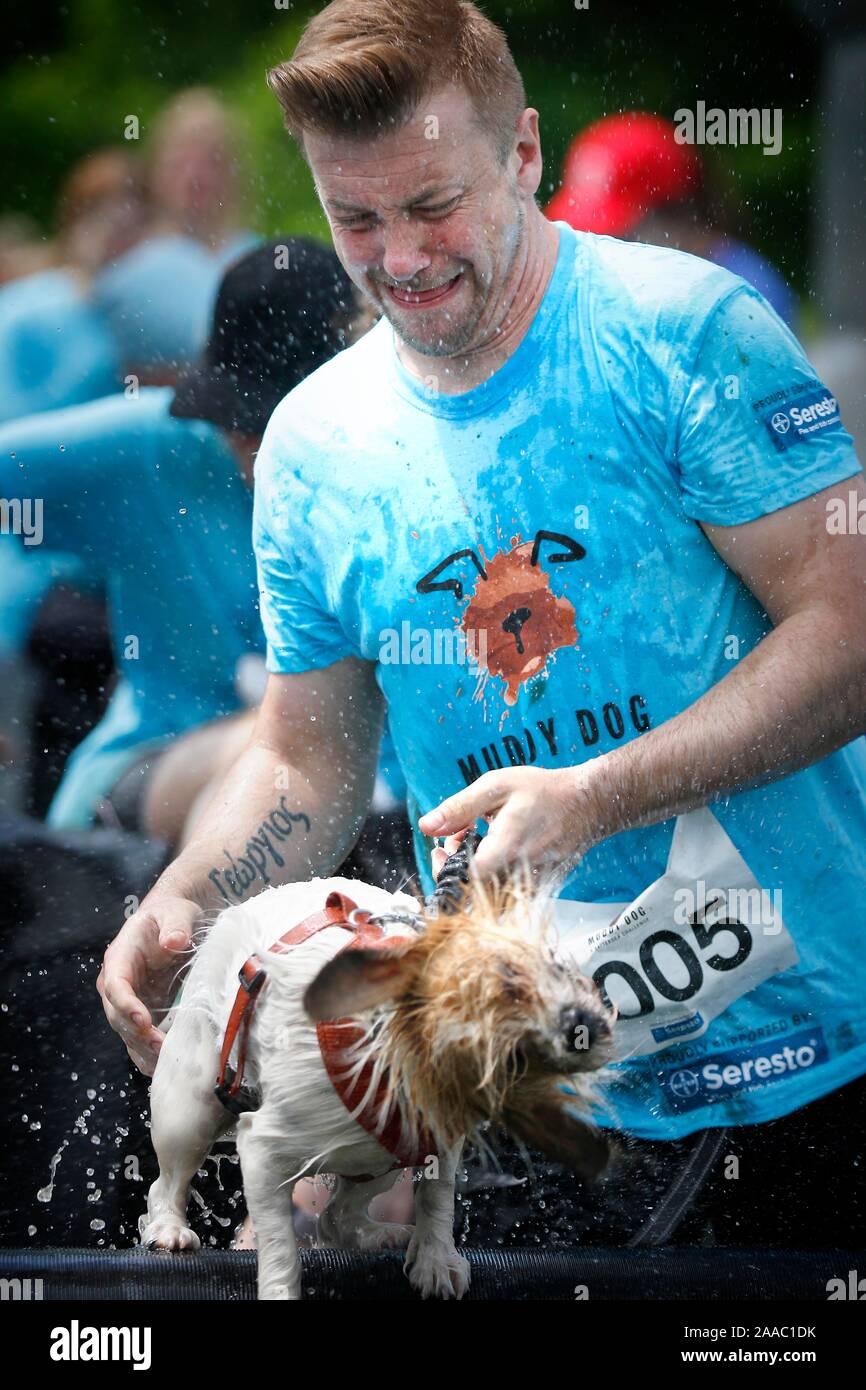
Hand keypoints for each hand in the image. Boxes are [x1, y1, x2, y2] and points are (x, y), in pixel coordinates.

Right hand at [96, 898, 200, 1074]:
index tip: (144, 1020)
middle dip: (137, 1034)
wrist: (176, 925)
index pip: (115, 985)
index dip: (126, 1004)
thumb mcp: (177, 913)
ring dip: (143, 1050)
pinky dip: (149, 1056)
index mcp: (120, 957)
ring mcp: (127, 1002)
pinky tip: (165, 1068)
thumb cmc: (173, 916)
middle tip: (161, 1048)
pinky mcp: (141, 1015)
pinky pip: (139, 1041)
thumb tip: (173, 941)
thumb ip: (176, 925)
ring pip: (127, 1033)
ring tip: (165, 1063)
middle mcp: (117, 983)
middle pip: (117, 1015)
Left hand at [419, 765, 604, 880]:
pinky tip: (496, 849)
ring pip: (489, 892)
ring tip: (478, 839)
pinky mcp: (540, 887)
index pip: (466, 878)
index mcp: (508, 847)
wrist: (589, 803)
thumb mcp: (496, 787)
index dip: (447, 868)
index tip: (442, 848)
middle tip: (457, 837)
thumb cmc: (543, 791)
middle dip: (456, 865)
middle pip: (473, 888)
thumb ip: (460, 807)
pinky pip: (507, 891)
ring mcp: (533, 883)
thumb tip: (426, 826)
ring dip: (474, 868)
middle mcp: (521, 872)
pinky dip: (493, 873)